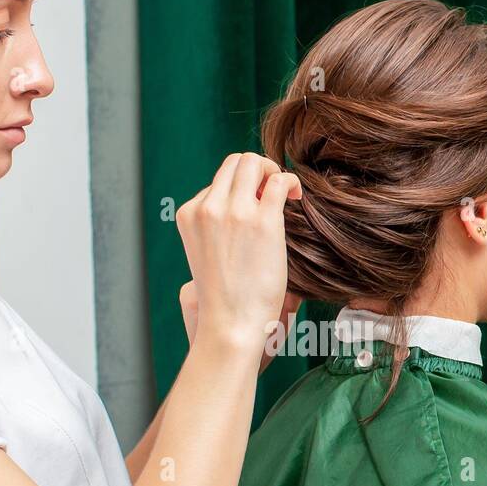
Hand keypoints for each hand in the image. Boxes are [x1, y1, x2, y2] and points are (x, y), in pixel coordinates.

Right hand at [175, 152, 301, 355]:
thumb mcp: (206, 252)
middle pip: (234, 162)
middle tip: (273, 192)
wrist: (231, 323)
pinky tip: (296, 197)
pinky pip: (279, 180)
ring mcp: (234, 212)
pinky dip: (291, 181)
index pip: (217, 182)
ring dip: (273, 171)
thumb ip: (217, 225)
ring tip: (285, 193)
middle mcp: (208, 208)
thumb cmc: (225, 297)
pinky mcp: (262, 220)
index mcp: (189, 215)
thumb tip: (245, 204)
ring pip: (253, 162)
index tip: (255, 207)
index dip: (240, 190)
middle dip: (257, 170)